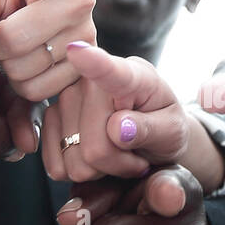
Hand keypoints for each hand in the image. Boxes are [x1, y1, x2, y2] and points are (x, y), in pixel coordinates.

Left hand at [0, 0, 97, 101]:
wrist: (33, 29)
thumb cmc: (6, 5)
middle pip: (14, 40)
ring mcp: (88, 35)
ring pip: (26, 70)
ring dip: (9, 68)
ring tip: (17, 49)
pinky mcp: (90, 68)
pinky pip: (40, 90)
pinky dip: (25, 85)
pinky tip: (31, 65)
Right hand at [42, 43, 188, 182]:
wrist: (149, 134)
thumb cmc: (164, 127)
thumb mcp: (173, 131)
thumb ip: (152, 129)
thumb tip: (118, 129)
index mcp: (132, 76)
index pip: (111, 72)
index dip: (94, 64)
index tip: (77, 52)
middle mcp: (90, 82)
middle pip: (94, 147)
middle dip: (117, 163)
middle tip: (135, 154)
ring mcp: (65, 99)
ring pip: (75, 161)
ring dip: (100, 169)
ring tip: (119, 154)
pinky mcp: (51, 119)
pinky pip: (57, 166)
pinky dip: (79, 172)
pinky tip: (96, 159)